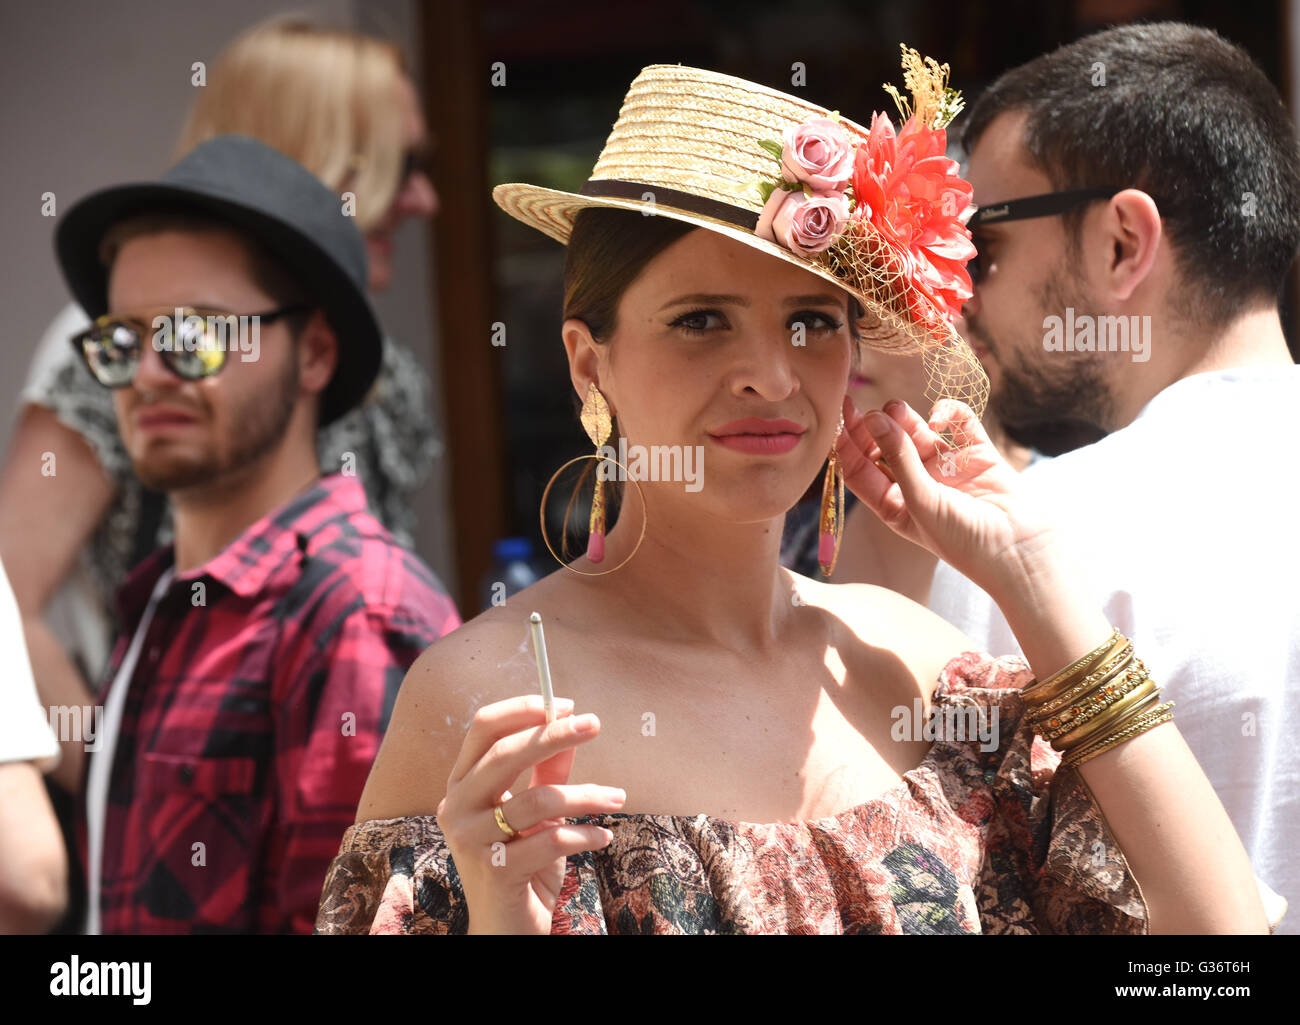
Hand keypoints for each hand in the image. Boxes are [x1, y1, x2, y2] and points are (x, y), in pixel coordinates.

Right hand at [436, 694, 625, 933]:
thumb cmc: (524, 865)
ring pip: (537, 799)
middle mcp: (456, 807)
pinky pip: (549, 840)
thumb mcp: (538, 812)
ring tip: (617, 798)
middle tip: (595, 724)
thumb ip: (548, 770)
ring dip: (586, 795)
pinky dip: (584, 835)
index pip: (482, 728)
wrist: (508, 930)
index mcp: (462, 783)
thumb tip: (570, 722)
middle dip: (555, 735)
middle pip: (505, 753)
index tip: (566, 705)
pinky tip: (603, 838)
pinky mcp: (495, 873)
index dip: (523, 709)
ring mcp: (470, 841)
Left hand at [835, 396, 1059, 598]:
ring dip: (905, 418)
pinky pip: (958, 424)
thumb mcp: (922, 502)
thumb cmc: (963, 540)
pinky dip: (948, 414)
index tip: (842, 416)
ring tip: (898, 411)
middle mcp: (917, 484)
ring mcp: (946, 467)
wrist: (1020, 550)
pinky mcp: (976, 452)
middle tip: (867, 409)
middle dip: (875, 427)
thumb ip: (899, 459)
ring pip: (918, 432)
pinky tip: (941, 420)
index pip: (861, 469)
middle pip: (886, 446)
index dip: (848, 444)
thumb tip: (874, 418)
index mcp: (895, 504)